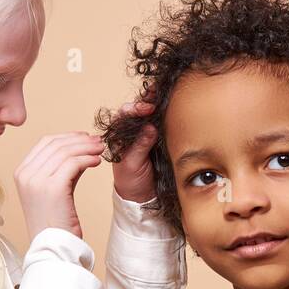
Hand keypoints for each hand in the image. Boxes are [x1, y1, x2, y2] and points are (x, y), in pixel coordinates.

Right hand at [13, 131, 105, 240]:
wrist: (52, 246)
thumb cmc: (56, 222)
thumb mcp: (56, 190)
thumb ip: (64, 169)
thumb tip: (82, 150)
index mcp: (22, 172)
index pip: (45, 143)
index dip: (67, 137)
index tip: (85, 137)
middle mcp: (25, 174)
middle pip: (55, 144)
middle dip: (79, 140)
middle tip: (97, 141)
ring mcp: (36, 180)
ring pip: (65, 152)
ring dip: (86, 148)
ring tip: (101, 149)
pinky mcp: (52, 188)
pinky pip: (73, 164)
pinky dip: (87, 159)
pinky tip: (97, 161)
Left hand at [110, 88, 158, 203]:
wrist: (141, 195)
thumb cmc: (130, 180)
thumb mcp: (132, 164)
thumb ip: (140, 146)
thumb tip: (150, 128)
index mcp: (118, 135)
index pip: (123, 115)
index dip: (134, 109)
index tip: (146, 110)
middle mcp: (130, 131)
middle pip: (136, 110)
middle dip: (145, 100)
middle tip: (155, 97)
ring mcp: (144, 134)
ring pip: (148, 114)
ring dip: (155, 102)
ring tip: (163, 93)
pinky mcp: (157, 138)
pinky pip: (160, 123)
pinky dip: (164, 114)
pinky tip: (169, 105)